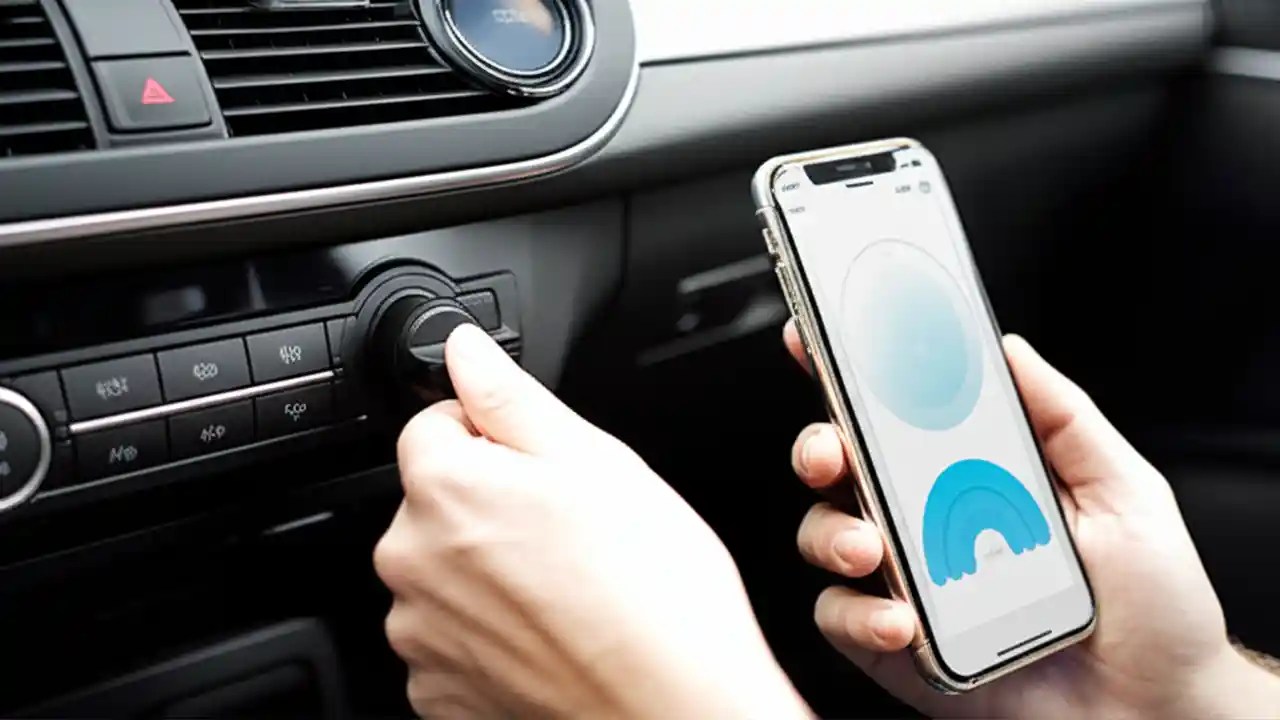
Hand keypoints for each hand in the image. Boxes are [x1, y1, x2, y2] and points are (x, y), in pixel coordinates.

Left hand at [375, 324, 809, 718]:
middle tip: (570, 532)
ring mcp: (421, 636)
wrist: (674, 711)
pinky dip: (490, 637)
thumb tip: (462, 347)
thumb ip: (510, 398)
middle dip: (491, 506)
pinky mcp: (438, 694)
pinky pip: (452, 641)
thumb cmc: (653, 591)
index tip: (546, 471)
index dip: (497, 438)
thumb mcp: (595, 461)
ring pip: (446, 574)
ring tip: (569, 590)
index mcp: (444, 488)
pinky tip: (552, 635)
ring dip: (490, 574)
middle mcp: (411, 563)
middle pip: (436, 503)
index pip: (436, 425)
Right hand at [784, 320, 1279, 718]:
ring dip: (833, 534)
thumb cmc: (1150, 604)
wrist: (1151, 707)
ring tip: (873, 550)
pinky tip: (901, 620)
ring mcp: (902, 579)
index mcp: (967, 472)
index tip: (819, 338)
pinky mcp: (890, 641)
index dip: (847, 372)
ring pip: (823, 534)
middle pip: (838, 464)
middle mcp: (923, 519)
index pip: (896, 413)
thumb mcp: (1124, 490)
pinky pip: (840, 616)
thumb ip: (1064, 416)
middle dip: (817, 445)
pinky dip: (858, 615)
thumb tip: (1009, 348)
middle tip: (832, 451)